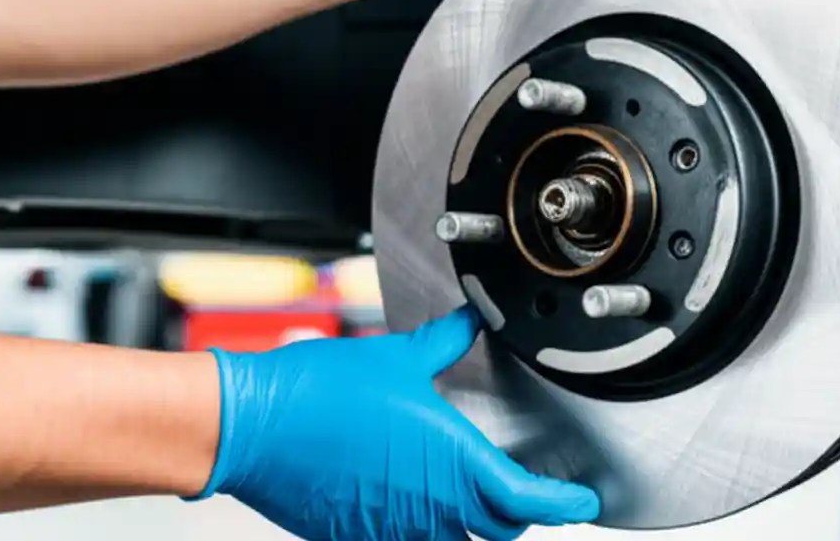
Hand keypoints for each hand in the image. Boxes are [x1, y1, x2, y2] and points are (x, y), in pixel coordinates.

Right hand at [190, 306, 597, 540]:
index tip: (585, 500)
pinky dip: (428, 527)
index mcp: (456, 463)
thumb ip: (447, 340)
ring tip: (476, 492)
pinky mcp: (362, 537)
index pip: (531, 502)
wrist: (254, 427)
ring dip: (475, 522)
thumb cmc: (322, 393)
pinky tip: (418, 496)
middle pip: (502, 528)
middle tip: (532, 489)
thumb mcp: (400, 356)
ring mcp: (397, 529)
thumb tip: (472, 320)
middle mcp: (434, 507)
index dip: (567, 506)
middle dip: (522, 512)